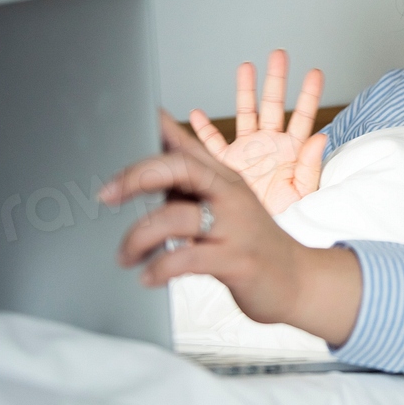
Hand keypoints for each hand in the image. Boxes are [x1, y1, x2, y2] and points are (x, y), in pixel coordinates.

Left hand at [99, 110, 360, 344]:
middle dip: (136, 177)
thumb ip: (192, 179)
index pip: (185, 146)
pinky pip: (187, 259)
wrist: (297, 280)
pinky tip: (148, 276)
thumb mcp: (228, 203)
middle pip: (179, 169)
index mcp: (225, 178)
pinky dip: (160, 268)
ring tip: (125, 256)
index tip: (123, 124)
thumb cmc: (252, 241)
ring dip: (138, 238)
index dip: (155, 131)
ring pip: (175, 218)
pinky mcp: (237, 260)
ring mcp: (235, 227)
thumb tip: (155, 147)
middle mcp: (231, 195)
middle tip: (105, 195)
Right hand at [189, 50, 325, 215]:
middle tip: (279, 55)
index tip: (315, 73)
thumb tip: (322, 137)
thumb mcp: (302, 193)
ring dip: (245, 91)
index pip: (302, 116)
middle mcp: (269, 145)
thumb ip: (310, 165)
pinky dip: (202, 131)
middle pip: (273, 105)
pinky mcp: (227, 164)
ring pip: (245, 114)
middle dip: (276, 80)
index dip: (308, 95)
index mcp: (291, 151)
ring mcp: (248, 152)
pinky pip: (212, 144)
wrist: (261, 239)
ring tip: (246, 67)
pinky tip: (196, 114)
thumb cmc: (286, 217)